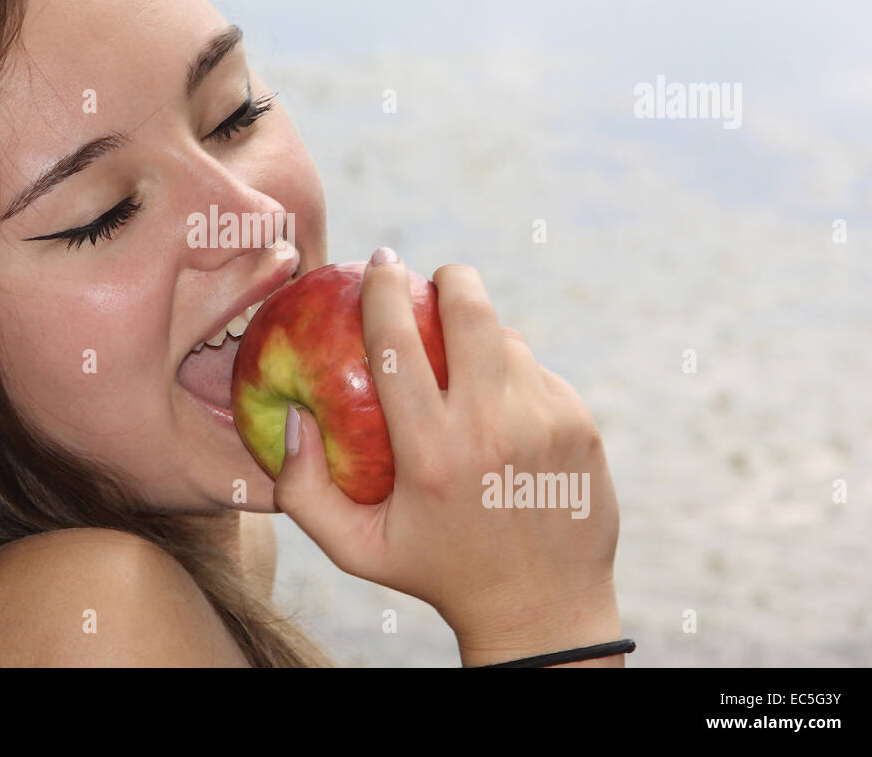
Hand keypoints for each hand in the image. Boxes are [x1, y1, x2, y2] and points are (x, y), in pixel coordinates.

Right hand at [272, 250, 621, 664]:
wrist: (543, 610)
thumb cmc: (436, 572)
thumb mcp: (356, 549)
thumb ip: (303, 489)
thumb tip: (292, 415)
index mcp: (431, 454)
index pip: (397, 343)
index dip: (384, 289)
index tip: (380, 262)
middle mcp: (492, 428)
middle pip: (471, 310)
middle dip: (450, 279)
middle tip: (434, 282)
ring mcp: (544, 421)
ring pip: (508, 340)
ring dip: (482, 338)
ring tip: (464, 371)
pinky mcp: (580, 424)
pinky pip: (539, 373)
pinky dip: (514, 379)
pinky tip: (504, 417)